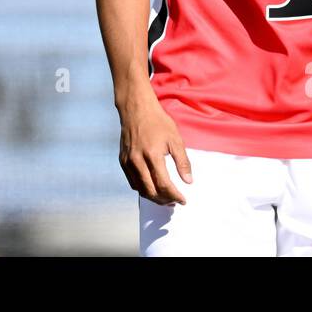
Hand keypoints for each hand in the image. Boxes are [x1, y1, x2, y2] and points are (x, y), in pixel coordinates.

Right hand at [117, 89, 192, 204]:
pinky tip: (152, 187)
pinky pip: (132, 182)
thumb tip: (188, 181)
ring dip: (153, 197)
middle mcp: (138, 161)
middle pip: (150, 191)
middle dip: (164, 200)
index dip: (175, 196)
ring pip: (140, 189)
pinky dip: (143, 189)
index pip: (164, 185)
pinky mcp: (123, 161)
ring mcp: (128, 162)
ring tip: (165, 198)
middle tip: (174, 201)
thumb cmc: (157, 122)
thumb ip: (182, 161)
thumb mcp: (175, 139)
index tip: (183, 200)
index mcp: (152, 155)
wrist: (136, 109)